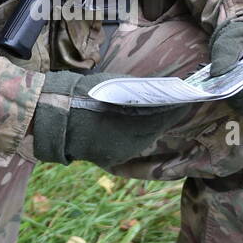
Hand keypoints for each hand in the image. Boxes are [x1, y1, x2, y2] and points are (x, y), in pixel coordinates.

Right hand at [31, 70, 190, 167]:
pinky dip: (141, 136)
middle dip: (170, 116)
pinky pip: (133, 146)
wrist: (54, 116)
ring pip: (148, 139)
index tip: (188, 97)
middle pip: (160, 127)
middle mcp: (133, 140)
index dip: (178, 105)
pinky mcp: (112, 157)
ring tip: (164, 113)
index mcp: (136, 120)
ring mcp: (122, 151)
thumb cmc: (84, 94)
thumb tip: (159, 88)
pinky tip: (143, 127)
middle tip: (180, 103)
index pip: (167, 113)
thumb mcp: (114, 85)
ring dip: (157, 127)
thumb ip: (138, 90)